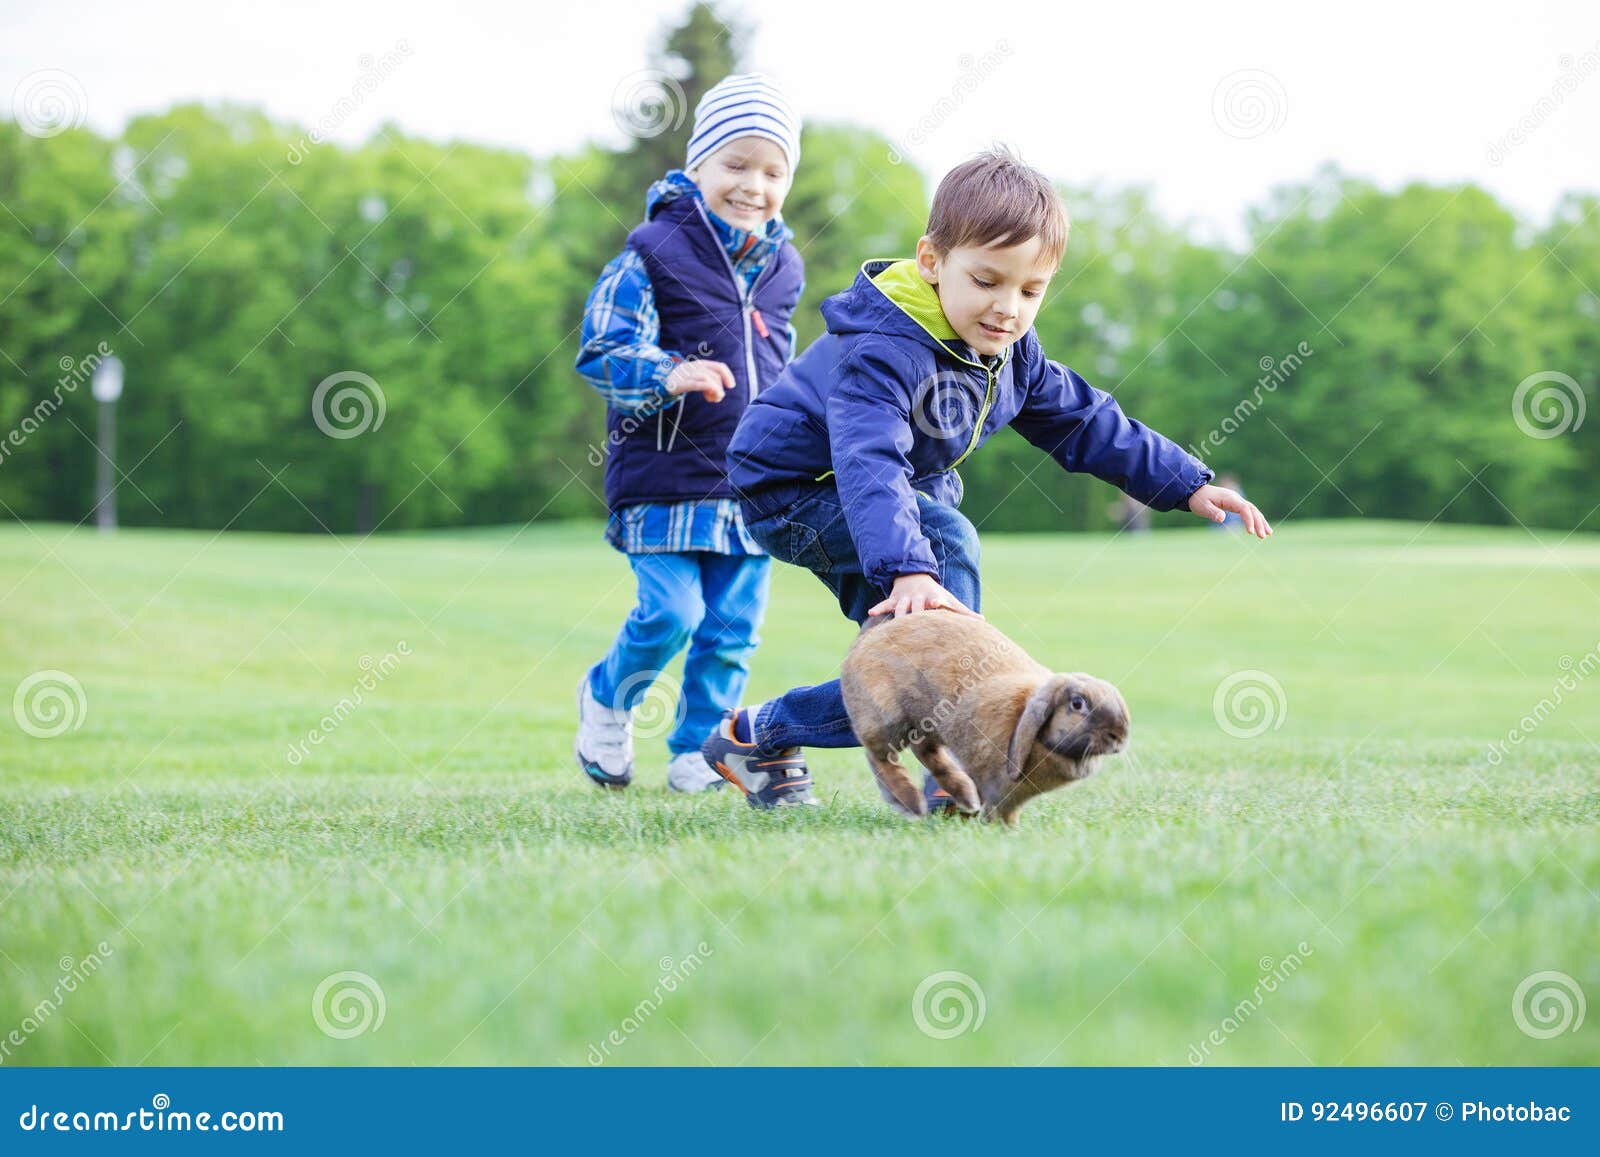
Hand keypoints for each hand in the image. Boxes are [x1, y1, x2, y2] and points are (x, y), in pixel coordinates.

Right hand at [665, 360, 734, 402]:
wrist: (659, 381)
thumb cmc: (681, 381)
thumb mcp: (695, 378)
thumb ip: (707, 381)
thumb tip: (720, 393)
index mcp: (699, 364)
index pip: (719, 366)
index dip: (727, 375)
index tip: (731, 386)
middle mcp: (695, 367)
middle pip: (715, 375)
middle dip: (720, 387)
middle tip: (717, 398)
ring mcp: (687, 374)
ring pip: (708, 379)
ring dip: (716, 391)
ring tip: (713, 399)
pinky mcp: (681, 383)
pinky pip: (697, 384)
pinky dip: (707, 389)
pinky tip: (708, 397)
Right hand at [867, 573, 982, 618]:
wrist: (915, 576)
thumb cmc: (936, 594)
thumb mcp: (950, 600)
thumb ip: (964, 612)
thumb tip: (983, 621)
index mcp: (933, 597)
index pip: (935, 600)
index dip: (935, 601)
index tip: (934, 603)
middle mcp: (918, 597)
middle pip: (916, 607)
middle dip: (914, 613)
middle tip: (912, 625)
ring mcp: (905, 598)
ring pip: (900, 608)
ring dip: (897, 615)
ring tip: (894, 628)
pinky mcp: (894, 599)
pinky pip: (885, 604)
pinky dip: (878, 608)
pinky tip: (870, 613)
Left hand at [1186, 484, 1272, 538]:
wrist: (1195, 491)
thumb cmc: (1199, 500)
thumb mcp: (1203, 507)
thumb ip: (1213, 512)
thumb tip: (1222, 518)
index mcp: (1229, 498)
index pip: (1244, 508)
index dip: (1249, 520)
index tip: (1250, 532)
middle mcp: (1236, 498)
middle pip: (1252, 510)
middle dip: (1258, 523)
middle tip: (1263, 536)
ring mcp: (1237, 500)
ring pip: (1253, 510)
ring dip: (1261, 521)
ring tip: (1269, 533)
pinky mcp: (1236, 504)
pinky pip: (1249, 511)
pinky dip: (1256, 519)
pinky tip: (1261, 528)